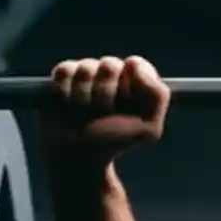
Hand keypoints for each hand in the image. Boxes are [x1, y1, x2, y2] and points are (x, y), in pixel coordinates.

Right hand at [39, 56, 169, 167]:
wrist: (78, 157)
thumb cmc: (115, 142)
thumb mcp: (149, 129)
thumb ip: (157, 95)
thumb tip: (133, 63)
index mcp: (137, 82)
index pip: (135, 64)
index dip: (129, 84)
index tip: (125, 103)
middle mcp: (113, 74)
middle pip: (110, 64)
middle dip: (105, 93)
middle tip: (103, 113)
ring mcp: (88, 73)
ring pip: (87, 68)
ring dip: (84, 95)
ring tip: (84, 112)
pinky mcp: (63, 77)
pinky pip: (65, 70)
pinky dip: (66, 90)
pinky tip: (68, 105)